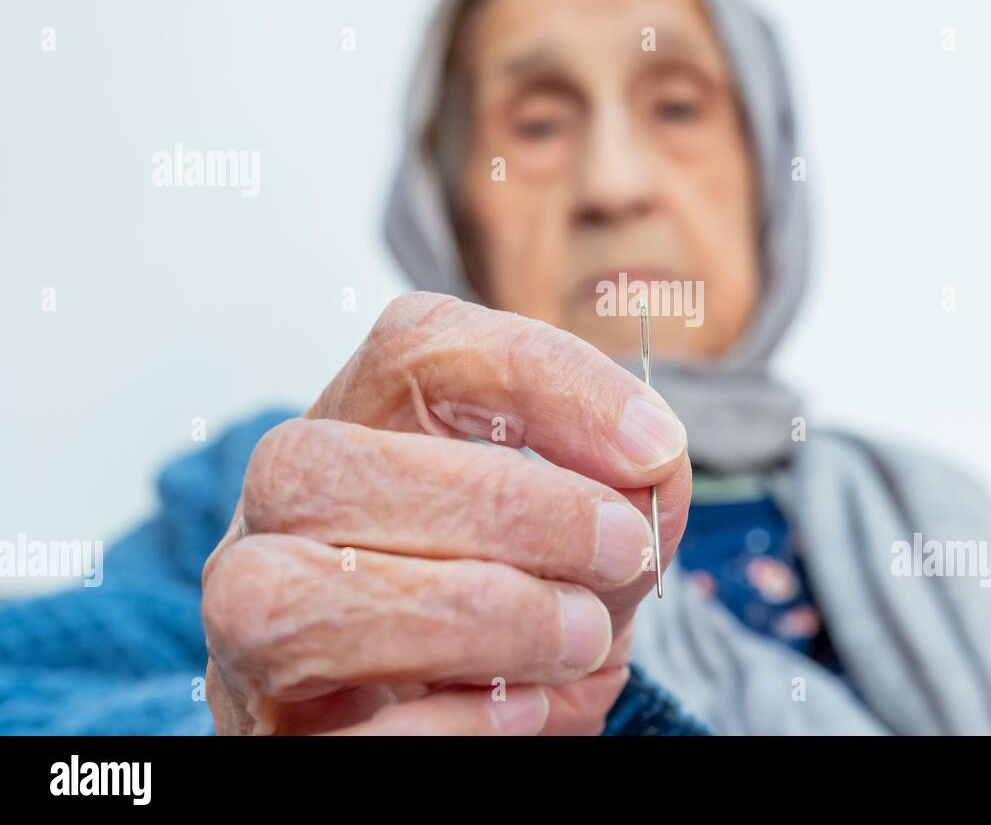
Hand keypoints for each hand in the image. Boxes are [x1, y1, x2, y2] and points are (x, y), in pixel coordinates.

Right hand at [200, 292, 689, 733]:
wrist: (447, 712)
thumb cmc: (512, 599)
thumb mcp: (578, 540)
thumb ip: (618, 498)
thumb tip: (652, 481)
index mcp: (362, 423)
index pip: (415, 347)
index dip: (542, 379)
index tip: (653, 444)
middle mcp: (278, 510)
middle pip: (324, 465)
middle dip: (502, 506)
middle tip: (621, 549)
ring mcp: (246, 622)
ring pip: (286, 594)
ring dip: (467, 613)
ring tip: (583, 637)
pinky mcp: (263, 733)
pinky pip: (319, 731)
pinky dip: (442, 721)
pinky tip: (523, 708)